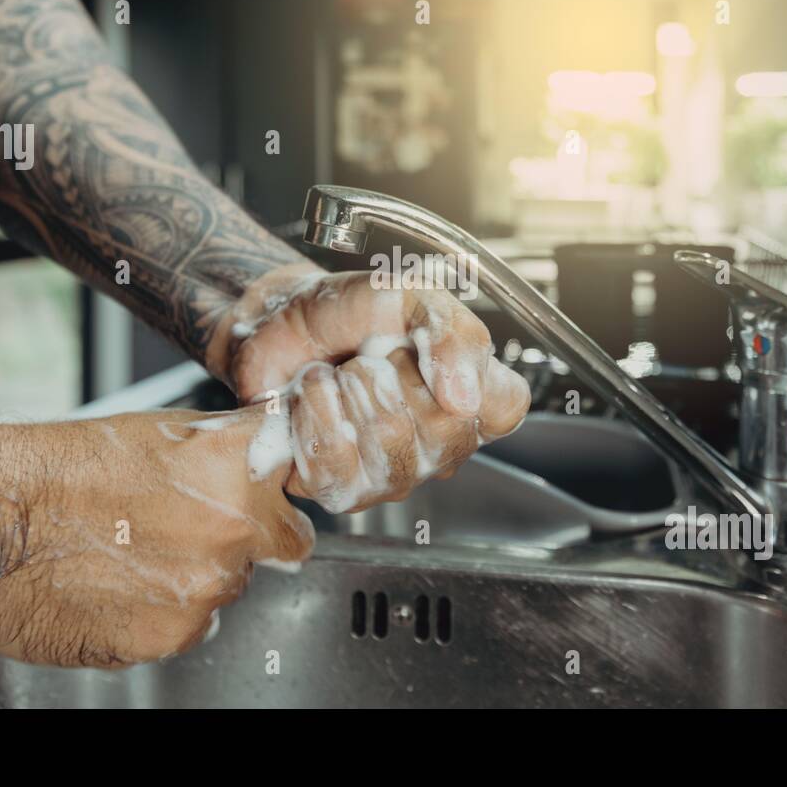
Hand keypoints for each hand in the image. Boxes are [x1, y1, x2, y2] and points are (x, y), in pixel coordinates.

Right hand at [0, 408, 311, 666]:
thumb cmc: (62, 466)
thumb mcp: (163, 428)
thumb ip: (229, 450)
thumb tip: (268, 455)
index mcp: (241, 463)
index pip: (304, 477)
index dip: (286, 486)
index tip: (275, 491)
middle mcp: (237, 526)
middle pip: (282, 542)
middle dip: (250, 537)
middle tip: (192, 526)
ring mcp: (208, 586)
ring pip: (231, 587)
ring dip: (199, 576)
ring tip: (135, 552)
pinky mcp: (172, 635)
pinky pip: (191, 626)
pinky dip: (163, 612)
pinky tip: (121, 584)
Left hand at [205, 264, 530, 512]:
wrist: (282, 319)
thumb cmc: (352, 312)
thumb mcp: (412, 296)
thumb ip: (451, 334)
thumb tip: (465, 400)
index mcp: (473, 398)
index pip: (504, 407)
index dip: (460, 370)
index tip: (419, 342)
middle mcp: (440, 447)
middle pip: (444, 431)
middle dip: (393, 373)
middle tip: (369, 354)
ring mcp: (394, 476)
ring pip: (391, 446)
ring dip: (350, 389)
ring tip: (337, 372)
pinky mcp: (342, 491)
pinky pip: (339, 467)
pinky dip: (315, 412)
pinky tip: (313, 395)